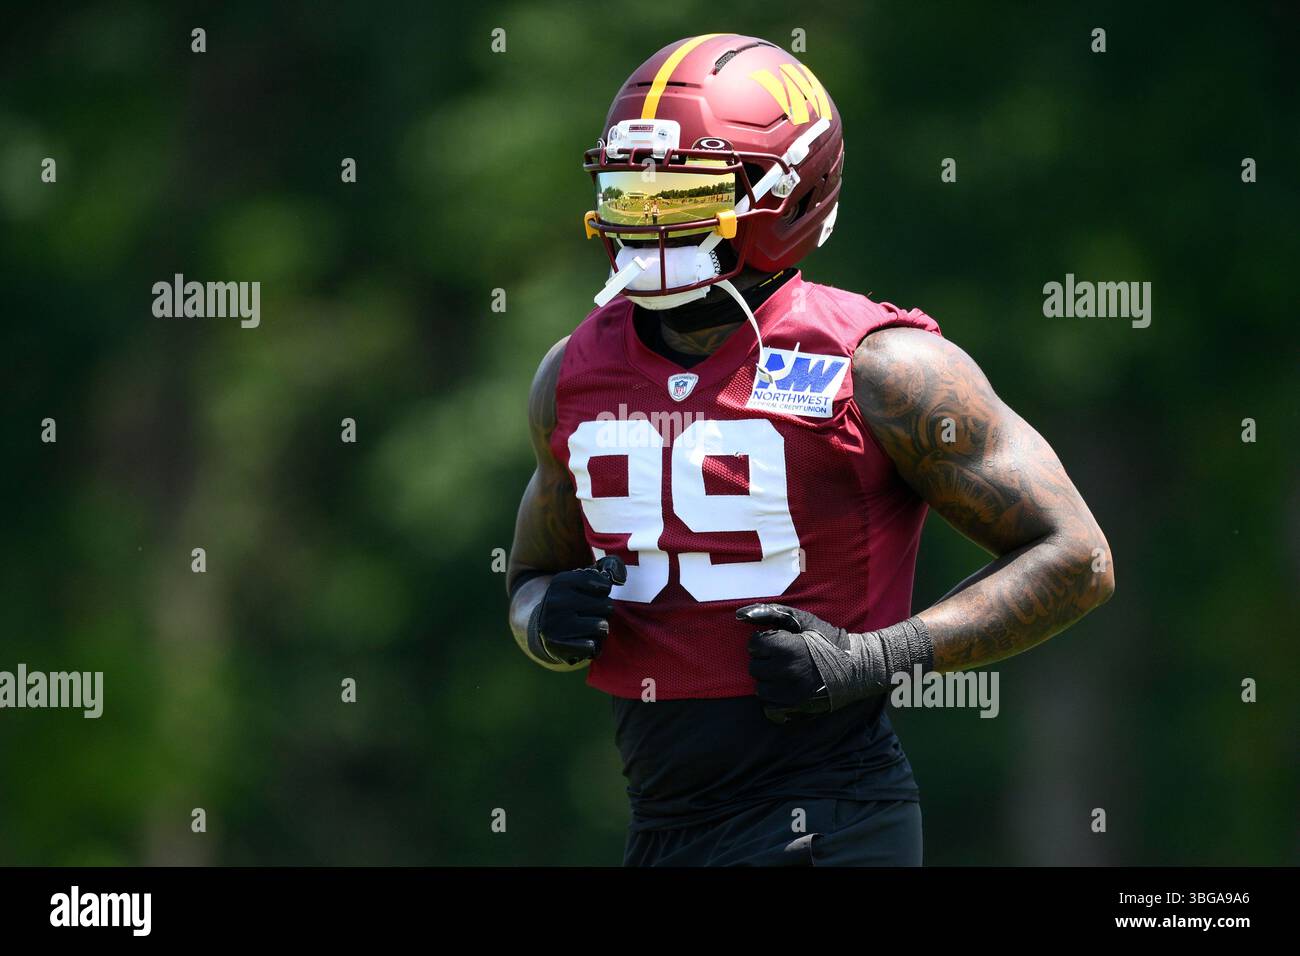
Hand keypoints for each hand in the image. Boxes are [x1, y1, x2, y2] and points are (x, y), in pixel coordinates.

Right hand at [530, 556, 626, 665]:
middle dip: (604, 610)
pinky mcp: (558, 646)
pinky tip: (583, 639)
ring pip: (602, 626)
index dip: (604, 590)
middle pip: (606, 606)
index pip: (604, 585)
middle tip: (591, 612)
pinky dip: (593, 645)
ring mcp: (555, 625)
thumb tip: (619, 577)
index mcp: (561, 581)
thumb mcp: (585, 577)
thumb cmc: (573, 599)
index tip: (594, 592)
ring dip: (600, 628)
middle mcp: (556, 601)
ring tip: (588, 626)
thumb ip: (608, 567)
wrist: (543, 627)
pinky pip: (593, 646)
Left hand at [737, 603, 933, 723]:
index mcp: (788, 648)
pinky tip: (788, 690)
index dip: (764, 642)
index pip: (754, 645)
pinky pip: (770, 709)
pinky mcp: (798, 709)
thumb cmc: (827, 640)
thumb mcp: (802, 621)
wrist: (857, 667)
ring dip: (769, 682)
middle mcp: (788, 672)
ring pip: (761, 689)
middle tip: (783, 659)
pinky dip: (775, 701)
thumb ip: (769, 613)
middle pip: (754, 668)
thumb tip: (738, 615)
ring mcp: (793, 693)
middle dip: (765, 661)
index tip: (778, 642)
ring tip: (786, 674)